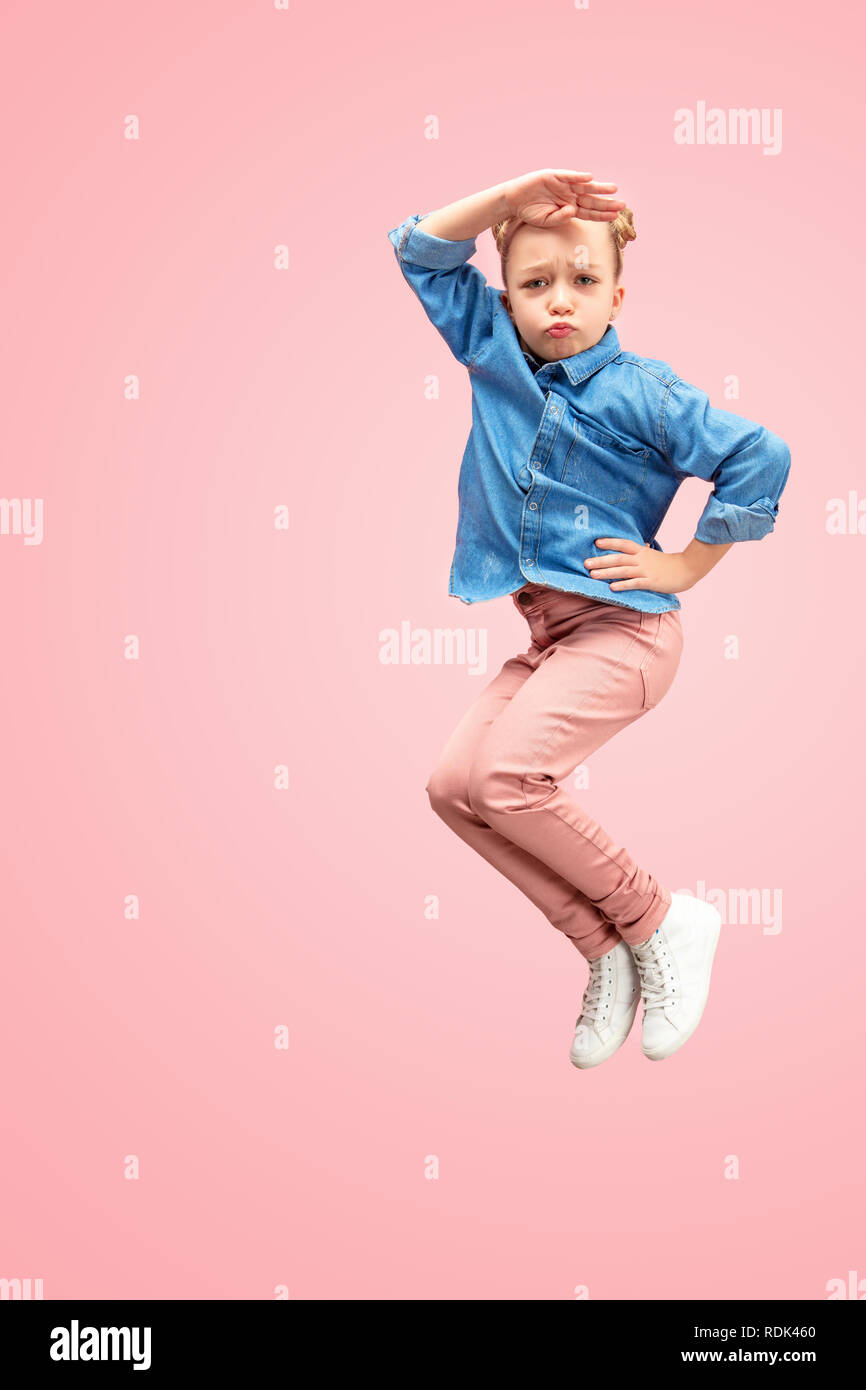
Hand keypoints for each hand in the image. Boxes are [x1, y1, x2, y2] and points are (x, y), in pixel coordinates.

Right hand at [502, 168, 625, 224]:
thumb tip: (572, 211)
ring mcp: (563, 185)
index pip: (589, 212)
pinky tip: (590, 178)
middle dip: (606, 202)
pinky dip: (578, 177)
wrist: (514, 200)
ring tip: (613, 189)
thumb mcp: (546, 221)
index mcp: (569, 208)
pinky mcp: (554, 176)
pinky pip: (568, 176)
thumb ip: (560, 218)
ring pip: (584, 186)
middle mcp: (570, 196)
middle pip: (591, 199)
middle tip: (622, 204)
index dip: (602, 215)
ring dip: (599, 188)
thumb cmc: (530, 212)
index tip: (615, 217)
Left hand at [584, 538, 697, 593]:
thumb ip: (638, 551)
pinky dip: (623, 585)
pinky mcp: (651, 582)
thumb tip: (626, 547)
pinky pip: (635, 583)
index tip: (596, 543)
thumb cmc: (666, 563)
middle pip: (618, 558)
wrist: (686, 569)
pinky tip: (612, 587)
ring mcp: (646, 571)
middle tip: (586, 563)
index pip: (623, 544)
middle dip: (601, 561)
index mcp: (641, 551)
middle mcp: (641, 559)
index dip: (610, 542)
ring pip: (623, 571)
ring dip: (606, 573)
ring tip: (592, 575)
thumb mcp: (651, 554)